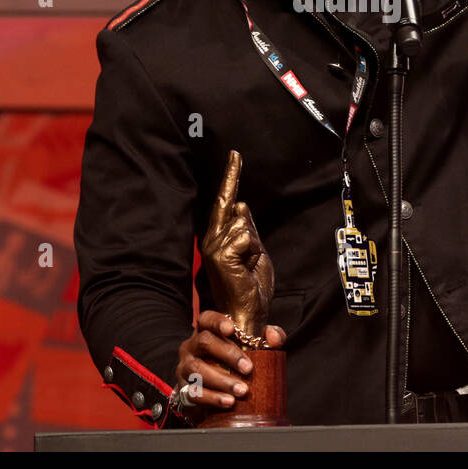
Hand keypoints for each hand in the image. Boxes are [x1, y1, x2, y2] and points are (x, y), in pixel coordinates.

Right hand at [173, 310, 285, 422]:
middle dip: (228, 354)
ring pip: (197, 370)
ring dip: (222, 381)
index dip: (217, 321)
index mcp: (204, 331)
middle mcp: (191, 347)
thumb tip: (275, 339)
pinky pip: (194, 393)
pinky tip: (229, 402)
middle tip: (248, 368)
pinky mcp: (184, 390)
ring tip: (242, 390)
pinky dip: (213, 398)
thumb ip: (266, 337)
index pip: (206, 318)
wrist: (211, 392)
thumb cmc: (232, 362)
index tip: (231, 329)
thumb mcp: (249, 345)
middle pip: (204, 342)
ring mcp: (184, 368)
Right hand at [199, 149, 273, 335]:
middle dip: (231, 177)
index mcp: (219, 238)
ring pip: (244, 223)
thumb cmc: (252, 287)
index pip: (226, 203)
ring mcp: (213, 246)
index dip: (231, 178)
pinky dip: (255, 251)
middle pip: (229, 202)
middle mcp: (211, 239)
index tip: (235, 156)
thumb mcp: (256, 252)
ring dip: (256, 244)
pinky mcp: (220, 254)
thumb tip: (240, 204)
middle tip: (236, 154)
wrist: (247, 314)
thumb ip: (247, 229)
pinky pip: (247, 236)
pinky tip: (248, 267)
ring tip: (250, 265)